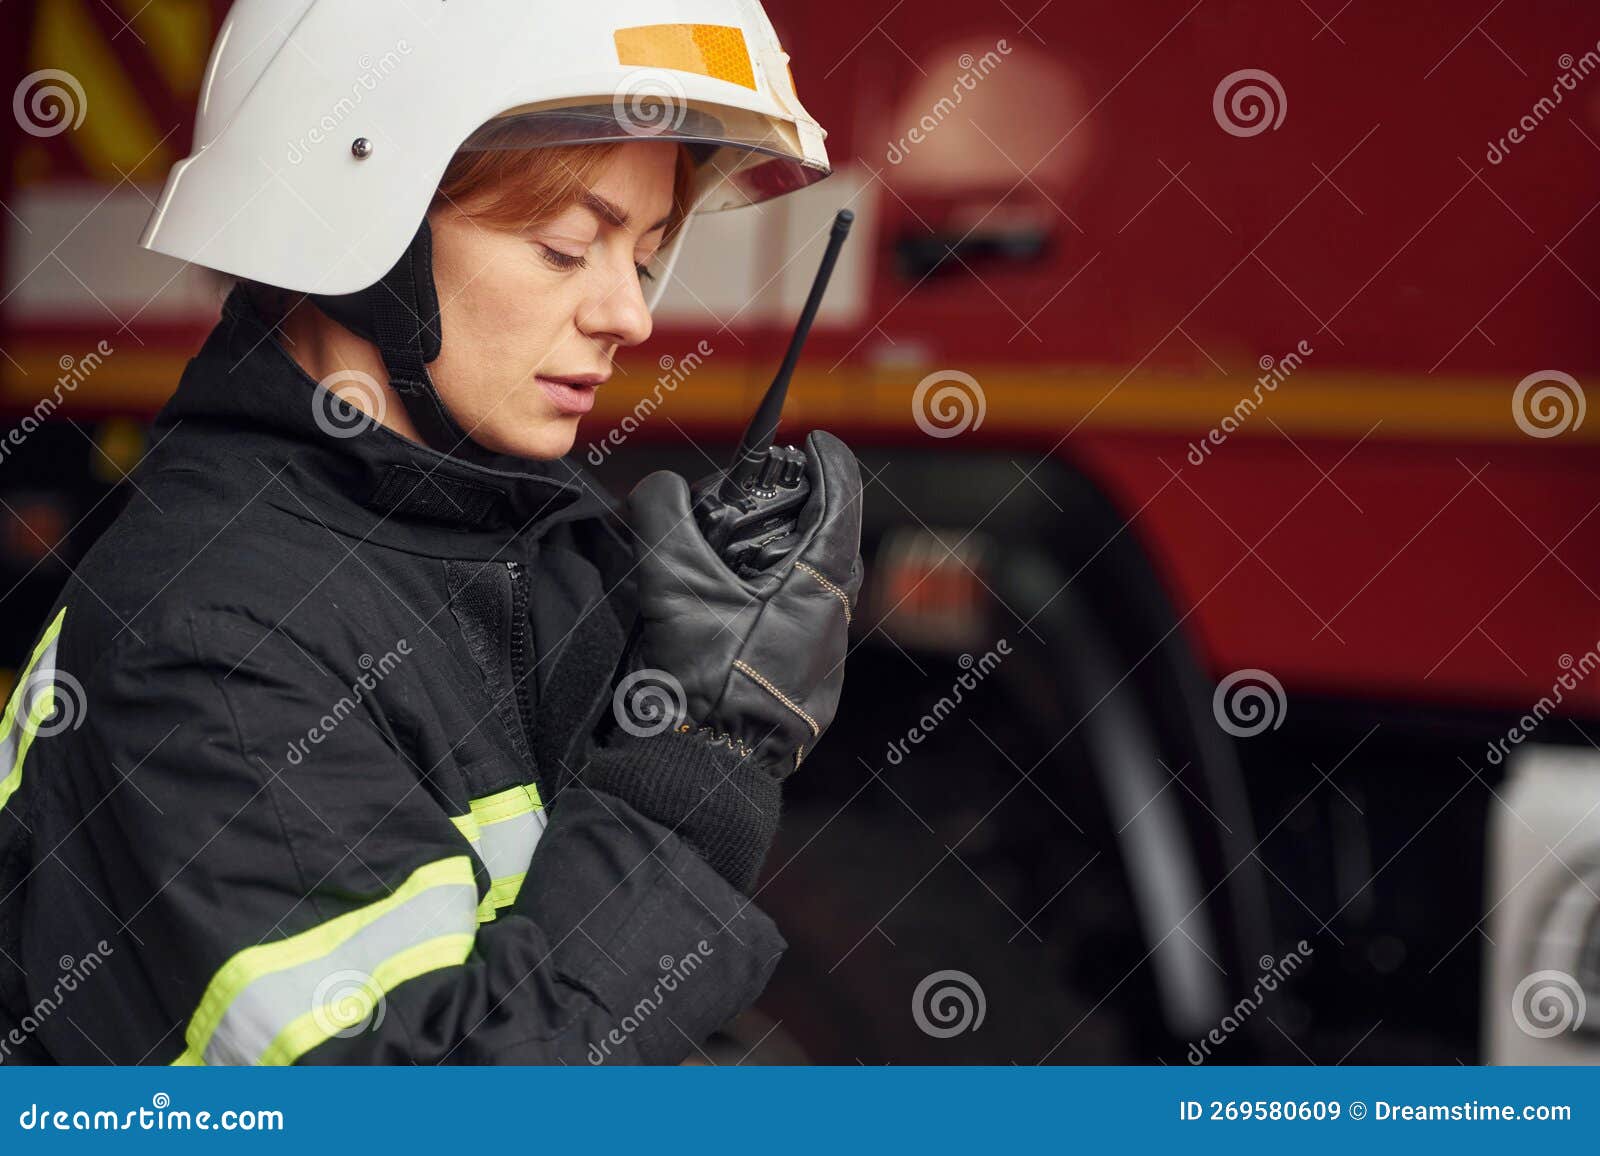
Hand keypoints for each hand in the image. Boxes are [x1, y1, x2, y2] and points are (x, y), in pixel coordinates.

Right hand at [622, 429, 863, 774]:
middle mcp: (835, 621)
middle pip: (833, 546)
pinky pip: (801, 630)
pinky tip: (736, 610)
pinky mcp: (806, 691)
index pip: (843, 502)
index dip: (832, 462)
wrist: (706, 771)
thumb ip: (663, 520)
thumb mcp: (672, 586)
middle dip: (808, 512)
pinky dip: (777, 603)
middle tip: (773, 491)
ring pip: (816, 591)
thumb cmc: (702, 678)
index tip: (815, 441)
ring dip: (789, 562)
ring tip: (745, 548)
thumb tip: (658, 486)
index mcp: (821, 586)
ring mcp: (824, 661)